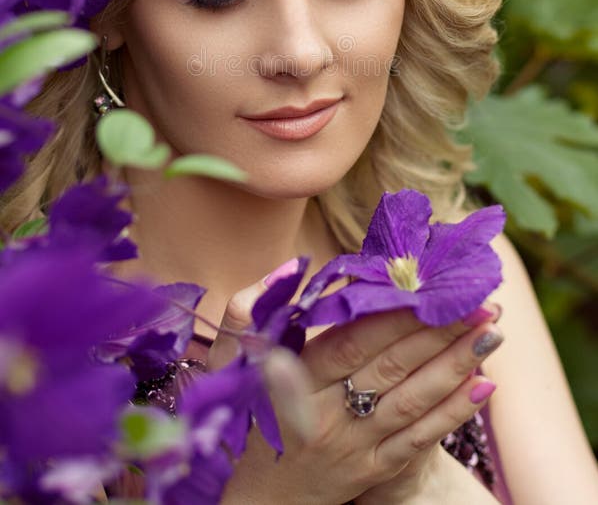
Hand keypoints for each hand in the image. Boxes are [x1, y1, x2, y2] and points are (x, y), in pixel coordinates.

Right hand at [210, 277, 501, 504]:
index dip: (395, 315)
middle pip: (392, 367)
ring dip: (457, 365)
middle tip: (481, 301)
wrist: (255, 500)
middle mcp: (328, 414)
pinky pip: (419, 440)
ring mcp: (354, 447)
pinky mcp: (374, 472)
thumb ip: (250, 312)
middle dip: (440, 332)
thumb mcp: (232, 362)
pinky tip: (484, 386)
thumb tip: (289, 266)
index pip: (353, 341)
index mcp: (295, 380)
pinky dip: (453, 413)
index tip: (430, 286)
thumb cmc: (245, 416)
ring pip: (412, 401)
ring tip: (492, 333)